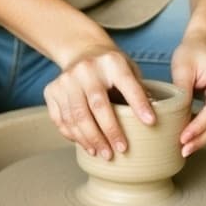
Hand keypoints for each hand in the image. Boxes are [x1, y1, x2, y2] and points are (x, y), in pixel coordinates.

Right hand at [44, 44, 154, 159]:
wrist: (81, 51)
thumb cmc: (111, 67)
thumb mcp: (128, 68)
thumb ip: (138, 89)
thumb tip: (154, 118)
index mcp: (111, 61)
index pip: (127, 83)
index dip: (139, 103)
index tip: (150, 122)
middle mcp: (86, 68)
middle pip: (98, 105)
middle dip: (111, 131)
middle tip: (122, 149)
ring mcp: (66, 79)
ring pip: (77, 116)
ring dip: (91, 139)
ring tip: (104, 153)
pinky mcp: (51, 90)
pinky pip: (61, 119)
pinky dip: (73, 136)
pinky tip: (86, 144)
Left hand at [171, 34, 205, 156]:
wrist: (205, 43)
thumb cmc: (192, 52)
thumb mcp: (182, 68)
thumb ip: (182, 93)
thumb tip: (179, 121)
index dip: (199, 127)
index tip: (183, 139)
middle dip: (202, 138)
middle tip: (183, 149)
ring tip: (187, 146)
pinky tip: (195, 137)